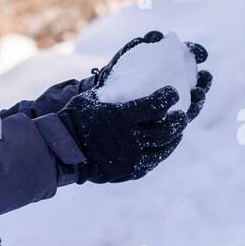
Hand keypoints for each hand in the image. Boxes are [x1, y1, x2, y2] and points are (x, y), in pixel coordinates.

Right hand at [61, 31, 212, 183]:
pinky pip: (151, 162)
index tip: (173, 92)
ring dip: (173, 138)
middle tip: (182, 114)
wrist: (62, 149)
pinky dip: (160, 153)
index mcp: (122, 116)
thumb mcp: (94, 97)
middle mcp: (130, 139)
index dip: (168, 97)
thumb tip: (128, 74)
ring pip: (162, 148)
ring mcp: (131, 158)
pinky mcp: (129, 171)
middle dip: (179, 120)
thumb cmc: (76, 117)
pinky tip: (163, 146)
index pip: (156, 105)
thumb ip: (115, 91)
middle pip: (166, 130)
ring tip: (177, 130)